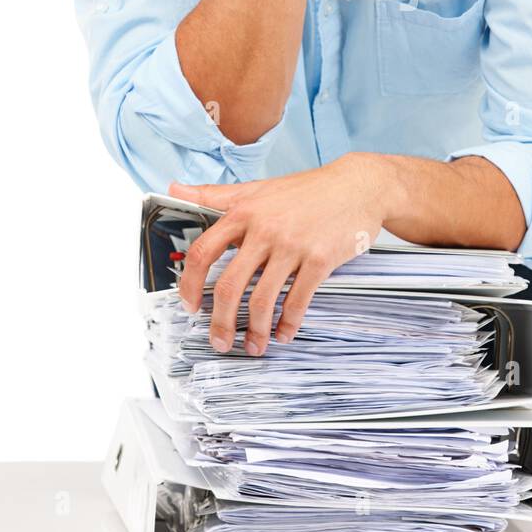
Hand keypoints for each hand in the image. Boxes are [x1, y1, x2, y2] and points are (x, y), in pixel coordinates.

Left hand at [168, 154, 388, 354]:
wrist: (358, 186)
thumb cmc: (307, 189)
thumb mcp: (257, 187)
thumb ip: (214, 194)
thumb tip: (173, 188)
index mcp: (244, 212)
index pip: (203, 252)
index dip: (189, 284)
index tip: (190, 306)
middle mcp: (264, 229)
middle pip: (228, 286)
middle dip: (220, 322)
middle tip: (220, 341)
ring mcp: (293, 246)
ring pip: (262, 300)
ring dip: (254, 331)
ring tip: (254, 345)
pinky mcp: (320, 260)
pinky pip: (297, 302)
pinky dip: (288, 325)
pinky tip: (284, 333)